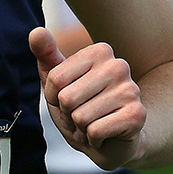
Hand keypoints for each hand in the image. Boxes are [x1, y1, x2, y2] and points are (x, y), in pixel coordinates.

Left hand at [31, 27, 145, 166]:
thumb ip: (46, 55)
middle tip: (82, 116)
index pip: (56, 78)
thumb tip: (36, 31)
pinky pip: (95, 131)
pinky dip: (93, 139)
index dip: (54, 97)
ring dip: (81, 128)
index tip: (68, 100)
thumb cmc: (82, 107)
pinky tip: (104, 136)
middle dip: (68, 114)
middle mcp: (119, 66)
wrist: (111, 142)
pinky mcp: (136, 115)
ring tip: (93, 125)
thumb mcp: (58, 82)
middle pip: (67, 98)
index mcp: (100, 52)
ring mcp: (131, 90)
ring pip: (81, 117)